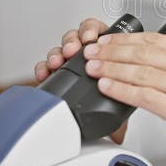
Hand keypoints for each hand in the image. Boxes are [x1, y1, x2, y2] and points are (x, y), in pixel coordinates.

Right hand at [34, 17, 127, 143]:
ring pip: (61, 48)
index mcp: (106, 54)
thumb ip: (120, 110)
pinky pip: (44, 65)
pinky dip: (43, 67)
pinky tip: (45, 73)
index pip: (99, 32)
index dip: (93, 31)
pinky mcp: (52, 72)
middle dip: (75, 40)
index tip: (91, 38)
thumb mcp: (116, 105)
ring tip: (60, 60)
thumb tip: (121, 134)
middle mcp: (86, 56)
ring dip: (59, 51)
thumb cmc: (106, 105)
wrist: (82, 117)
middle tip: (75, 49)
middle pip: (77, 37)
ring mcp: (69, 62)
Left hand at [82, 32, 165, 165]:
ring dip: (112, 68)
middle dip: (112, 51)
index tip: (106, 41)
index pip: (155, 39)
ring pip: (142, 72)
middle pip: (145, 52)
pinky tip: (109, 87)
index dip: (124, 39)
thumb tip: (146, 63)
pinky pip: (146, 97)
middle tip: (91, 52)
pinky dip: (123, 90)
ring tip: (93, 68)